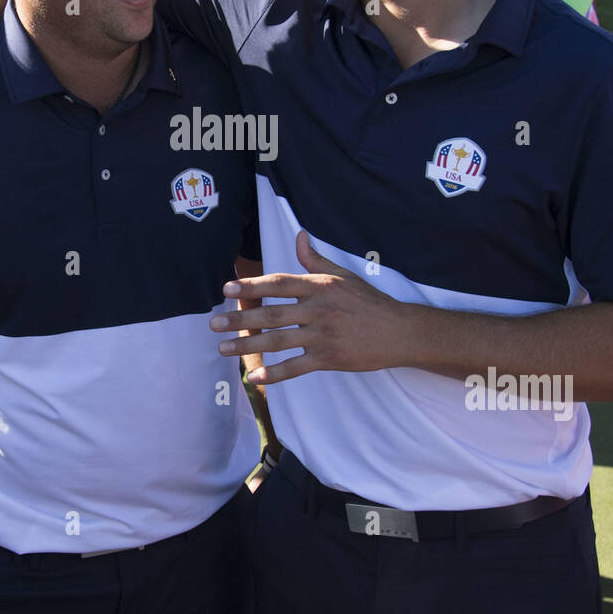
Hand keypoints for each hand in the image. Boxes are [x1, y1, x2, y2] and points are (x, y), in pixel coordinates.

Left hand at [210, 231, 410, 384]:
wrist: (399, 331)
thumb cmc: (369, 302)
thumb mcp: (343, 275)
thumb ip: (315, 260)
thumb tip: (299, 235)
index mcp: (319, 287)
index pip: (279, 284)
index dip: (251, 286)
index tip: (227, 289)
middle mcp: (318, 309)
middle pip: (272, 314)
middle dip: (240, 319)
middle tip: (214, 324)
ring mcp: (323, 335)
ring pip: (278, 341)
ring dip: (248, 346)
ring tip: (223, 349)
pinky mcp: (329, 358)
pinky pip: (296, 367)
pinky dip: (275, 374)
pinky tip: (255, 378)